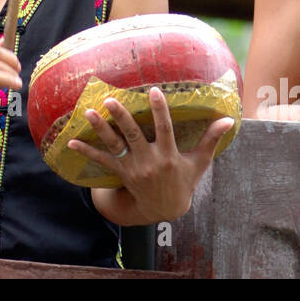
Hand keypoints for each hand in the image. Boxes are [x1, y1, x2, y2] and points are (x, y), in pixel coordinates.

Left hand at [69, 87, 235, 221]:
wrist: (165, 209)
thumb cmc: (185, 180)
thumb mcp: (200, 161)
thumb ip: (211, 139)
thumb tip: (229, 120)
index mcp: (169, 156)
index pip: (165, 129)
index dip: (160, 111)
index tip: (154, 91)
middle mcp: (149, 161)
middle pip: (133, 136)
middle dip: (121, 118)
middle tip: (110, 100)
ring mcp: (133, 168)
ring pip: (115, 146)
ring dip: (101, 129)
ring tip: (88, 112)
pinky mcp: (121, 173)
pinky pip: (101, 161)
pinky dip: (86, 152)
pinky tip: (70, 142)